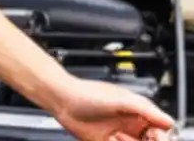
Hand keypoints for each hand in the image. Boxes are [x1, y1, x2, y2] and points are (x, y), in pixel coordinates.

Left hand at [50, 77, 176, 140]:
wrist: (60, 98)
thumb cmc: (86, 93)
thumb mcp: (122, 99)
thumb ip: (145, 109)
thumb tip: (168, 121)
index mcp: (136, 111)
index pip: (159, 127)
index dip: (161, 135)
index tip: (155, 137)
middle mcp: (127, 123)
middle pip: (149, 139)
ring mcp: (115, 133)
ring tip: (121, 139)